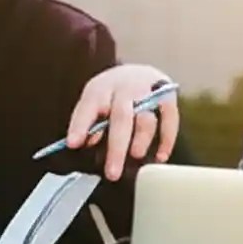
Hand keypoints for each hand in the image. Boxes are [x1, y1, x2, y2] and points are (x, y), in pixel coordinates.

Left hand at [66, 64, 178, 180]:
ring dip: (141, 139)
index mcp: (100, 89)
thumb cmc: (111, 94)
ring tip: (136, 156)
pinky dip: (166, 139)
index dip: (80, 126)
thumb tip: (84, 144)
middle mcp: (124, 89)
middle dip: (117, 146)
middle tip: (112, 172)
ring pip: (146, 118)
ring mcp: (147, 91)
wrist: (138, 71)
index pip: (88, 107)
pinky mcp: (167, 96)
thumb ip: (88, 122)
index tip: (73, 144)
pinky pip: (169, 119)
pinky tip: (160, 157)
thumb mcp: (94, 101)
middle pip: (121, 118)